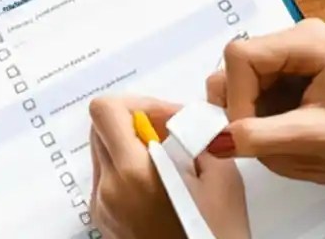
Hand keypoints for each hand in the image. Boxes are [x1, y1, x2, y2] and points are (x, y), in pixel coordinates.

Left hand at [89, 97, 249, 238]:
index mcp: (134, 174)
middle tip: (172, 134)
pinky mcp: (104, 221)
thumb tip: (185, 121)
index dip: (138, 103)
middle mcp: (108, 188)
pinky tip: (161, 186)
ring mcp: (102, 206)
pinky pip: (107, 179)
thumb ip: (197, 140)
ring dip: (132, 146)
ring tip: (171, 162)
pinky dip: (129, 171)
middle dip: (136, 122)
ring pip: (104, 152)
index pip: (106, 111)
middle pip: (102, 128)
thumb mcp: (222, 182)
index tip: (168, 118)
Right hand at [207, 19, 324, 184]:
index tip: (249, 135)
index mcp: (306, 40)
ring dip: (265, 138)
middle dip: (252, 124)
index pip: (240, 56)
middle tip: (281, 154)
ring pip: (244, 99)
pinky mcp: (289, 83)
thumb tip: (214, 140)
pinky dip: (272, 138)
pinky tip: (301, 152)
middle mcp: (294, 42)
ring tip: (303, 159)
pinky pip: (257, 110)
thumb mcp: (316, 138)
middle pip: (236, 78)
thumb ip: (261, 136)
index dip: (236, 98)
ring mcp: (290, 62)